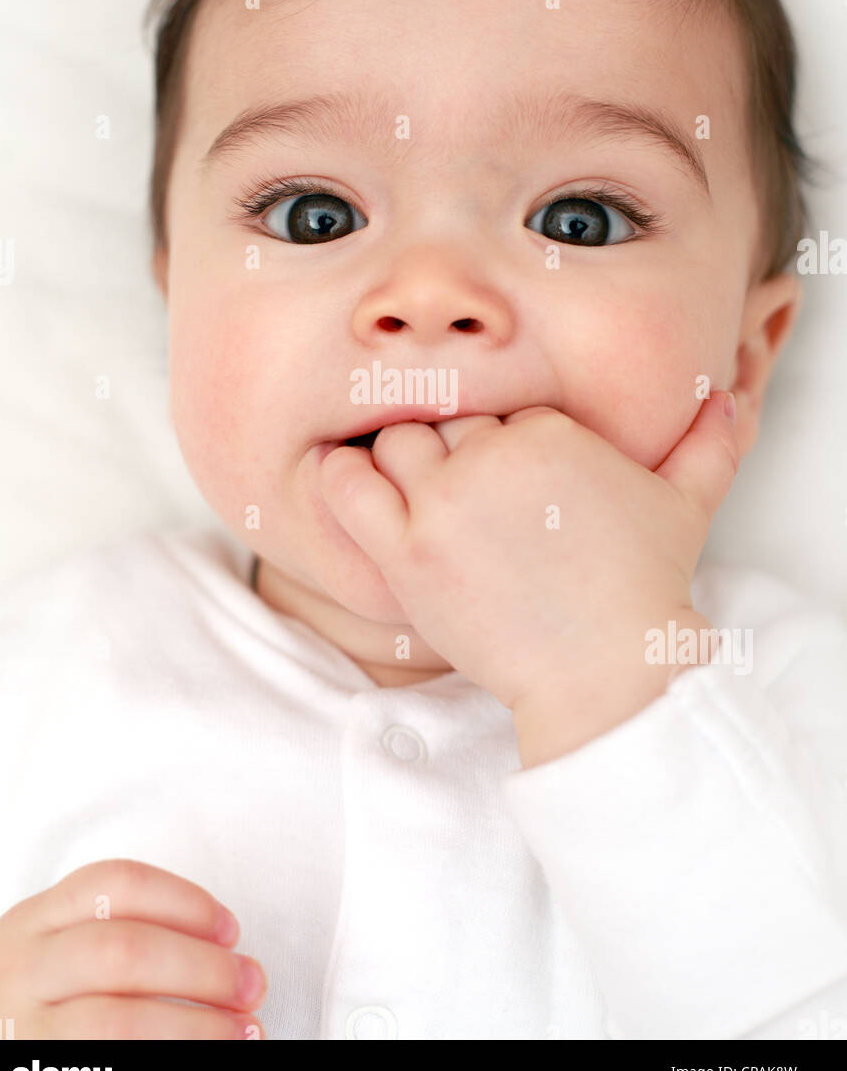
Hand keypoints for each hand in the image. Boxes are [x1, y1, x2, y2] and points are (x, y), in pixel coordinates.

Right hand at [0, 858, 266, 1039]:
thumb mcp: (62, 947)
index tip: (230, 930)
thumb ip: (128, 931)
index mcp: (34, 921)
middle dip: (201, 967)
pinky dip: (174, 1062)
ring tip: (242, 1031)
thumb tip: (226, 951)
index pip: (116, 885)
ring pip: (119, 1022)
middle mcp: (22, 972)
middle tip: (250, 983)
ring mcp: (23, 1031)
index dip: (185, 902)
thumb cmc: (44, 998)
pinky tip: (208, 1059)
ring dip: (197, 1026)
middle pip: (124, 951)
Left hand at [318, 390, 739, 707]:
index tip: (514, 489)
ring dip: (403, 462)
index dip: (507, 447)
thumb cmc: (642, 588)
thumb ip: (708, 444)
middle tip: (468, 498)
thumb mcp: (685, 506)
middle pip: (449, 423)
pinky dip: (339, 476)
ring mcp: (444, 502)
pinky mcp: (406, 552)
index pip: (506, 411)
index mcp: (551, 432)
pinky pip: (349, 489)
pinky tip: (342, 475)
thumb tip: (730, 397)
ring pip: (398, 444)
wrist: (602, 673)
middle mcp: (493, 455)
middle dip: (457, 453)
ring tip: (415, 494)